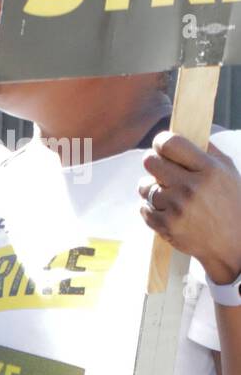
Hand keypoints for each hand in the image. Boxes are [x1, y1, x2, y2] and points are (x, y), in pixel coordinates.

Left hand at [140, 133, 240, 283]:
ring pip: (144, 186)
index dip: (161, 141)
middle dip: (153, 162)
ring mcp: (176, 208)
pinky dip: (151, 208)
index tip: (162, 145)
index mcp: (208, 170)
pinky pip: (143, 207)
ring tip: (169, 194)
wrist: (233, 243)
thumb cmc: (230, 203)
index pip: (171, 143)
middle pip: (150, 162)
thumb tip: (181, 131)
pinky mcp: (165, 225)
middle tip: (161, 168)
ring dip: (152, 188)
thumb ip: (206, 150)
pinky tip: (168, 210)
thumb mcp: (228, 172)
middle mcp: (191, 187)